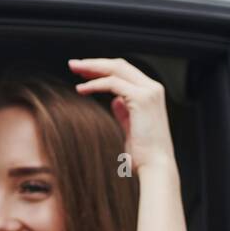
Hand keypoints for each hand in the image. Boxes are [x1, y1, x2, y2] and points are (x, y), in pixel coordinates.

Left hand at [69, 57, 176, 175]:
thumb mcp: (132, 128)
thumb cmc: (144, 154)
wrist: (155, 167)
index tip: (83, 72)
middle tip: (73, 65)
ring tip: (74, 71)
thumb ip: (125, 112)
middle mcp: (153, 88)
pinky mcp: (141, 99)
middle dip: (95, 63)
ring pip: (116, 70)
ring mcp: (149, 92)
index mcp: (151, 93)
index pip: (125, 72)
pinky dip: (95, 84)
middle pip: (119, 65)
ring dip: (92, 68)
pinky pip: (113, 83)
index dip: (103, 69)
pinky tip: (81, 89)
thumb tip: (115, 101)